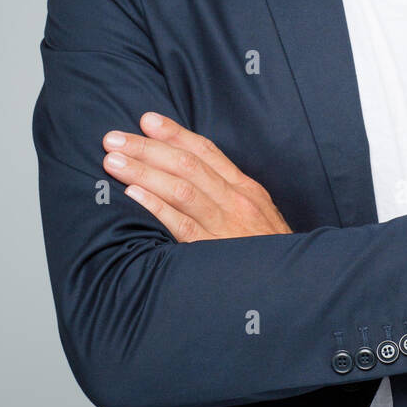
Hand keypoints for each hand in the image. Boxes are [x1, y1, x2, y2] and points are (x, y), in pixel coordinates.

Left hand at [101, 111, 291, 241]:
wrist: (293, 286)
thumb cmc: (269, 254)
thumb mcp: (258, 217)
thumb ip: (229, 198)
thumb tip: (192, 181)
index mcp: (245, 190)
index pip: (206, 152)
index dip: (174, 134)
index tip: (146, 121)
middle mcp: (236, 201)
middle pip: (187, 165)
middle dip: (147, 148)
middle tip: (114, 139)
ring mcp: (226, 225)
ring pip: (181, 189)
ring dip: (143, 171)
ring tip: (113, 162)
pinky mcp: (214, 251)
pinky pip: (181, 224)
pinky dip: (156, 206)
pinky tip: (133, 195)